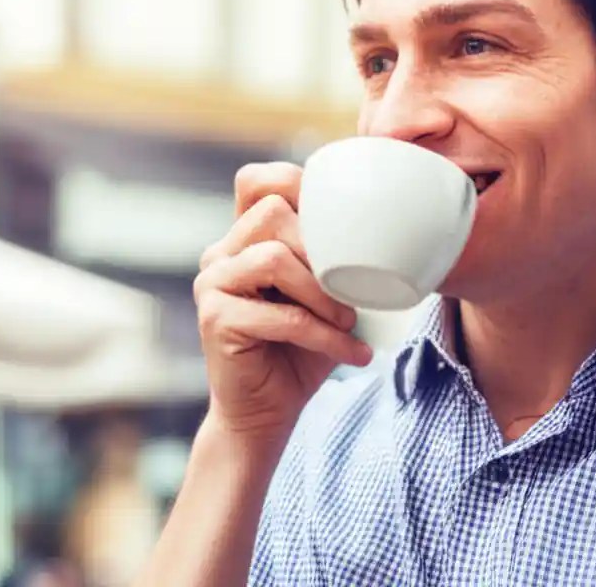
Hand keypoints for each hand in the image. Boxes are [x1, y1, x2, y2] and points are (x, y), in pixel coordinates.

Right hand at [194, 162, 371, 441]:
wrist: (266, 414)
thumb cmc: (300, 351)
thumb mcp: (322, 294)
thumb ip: (331, 255)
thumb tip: (383, 223)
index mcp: (242, 239)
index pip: (255, 181)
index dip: (295, 184)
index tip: (339, 224)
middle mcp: (220, 254)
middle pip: (271, 213)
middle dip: (321, 251)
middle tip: (349, 293)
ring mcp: (212, 284)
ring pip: (273, 257)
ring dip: (323, 293)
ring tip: (347, 324)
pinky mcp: (215, 320)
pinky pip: (281, 314)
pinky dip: (325, 336)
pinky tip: (353, 354)